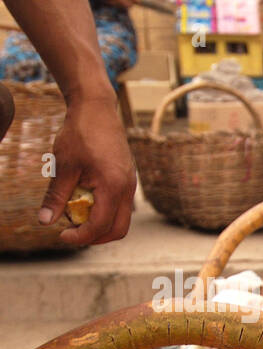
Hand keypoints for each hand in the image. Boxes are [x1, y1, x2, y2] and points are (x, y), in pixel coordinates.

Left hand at [41, 96, 134, 244]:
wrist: (96, 109)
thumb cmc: (79, 134)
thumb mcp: (63, 166)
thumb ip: (56, 196)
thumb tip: (45, 221)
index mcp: (114, 187)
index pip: (101, 225)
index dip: (81, 236)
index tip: (61, 235)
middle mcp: (127, 189)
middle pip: (118, 230)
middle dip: (94, 237)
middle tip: (71, 233)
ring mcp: (130, 185)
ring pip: (121, 220)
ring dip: (100, 225)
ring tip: (76, 216)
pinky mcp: (127, 180)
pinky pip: (120, 206)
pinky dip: (104, 212)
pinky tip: (85, 201)